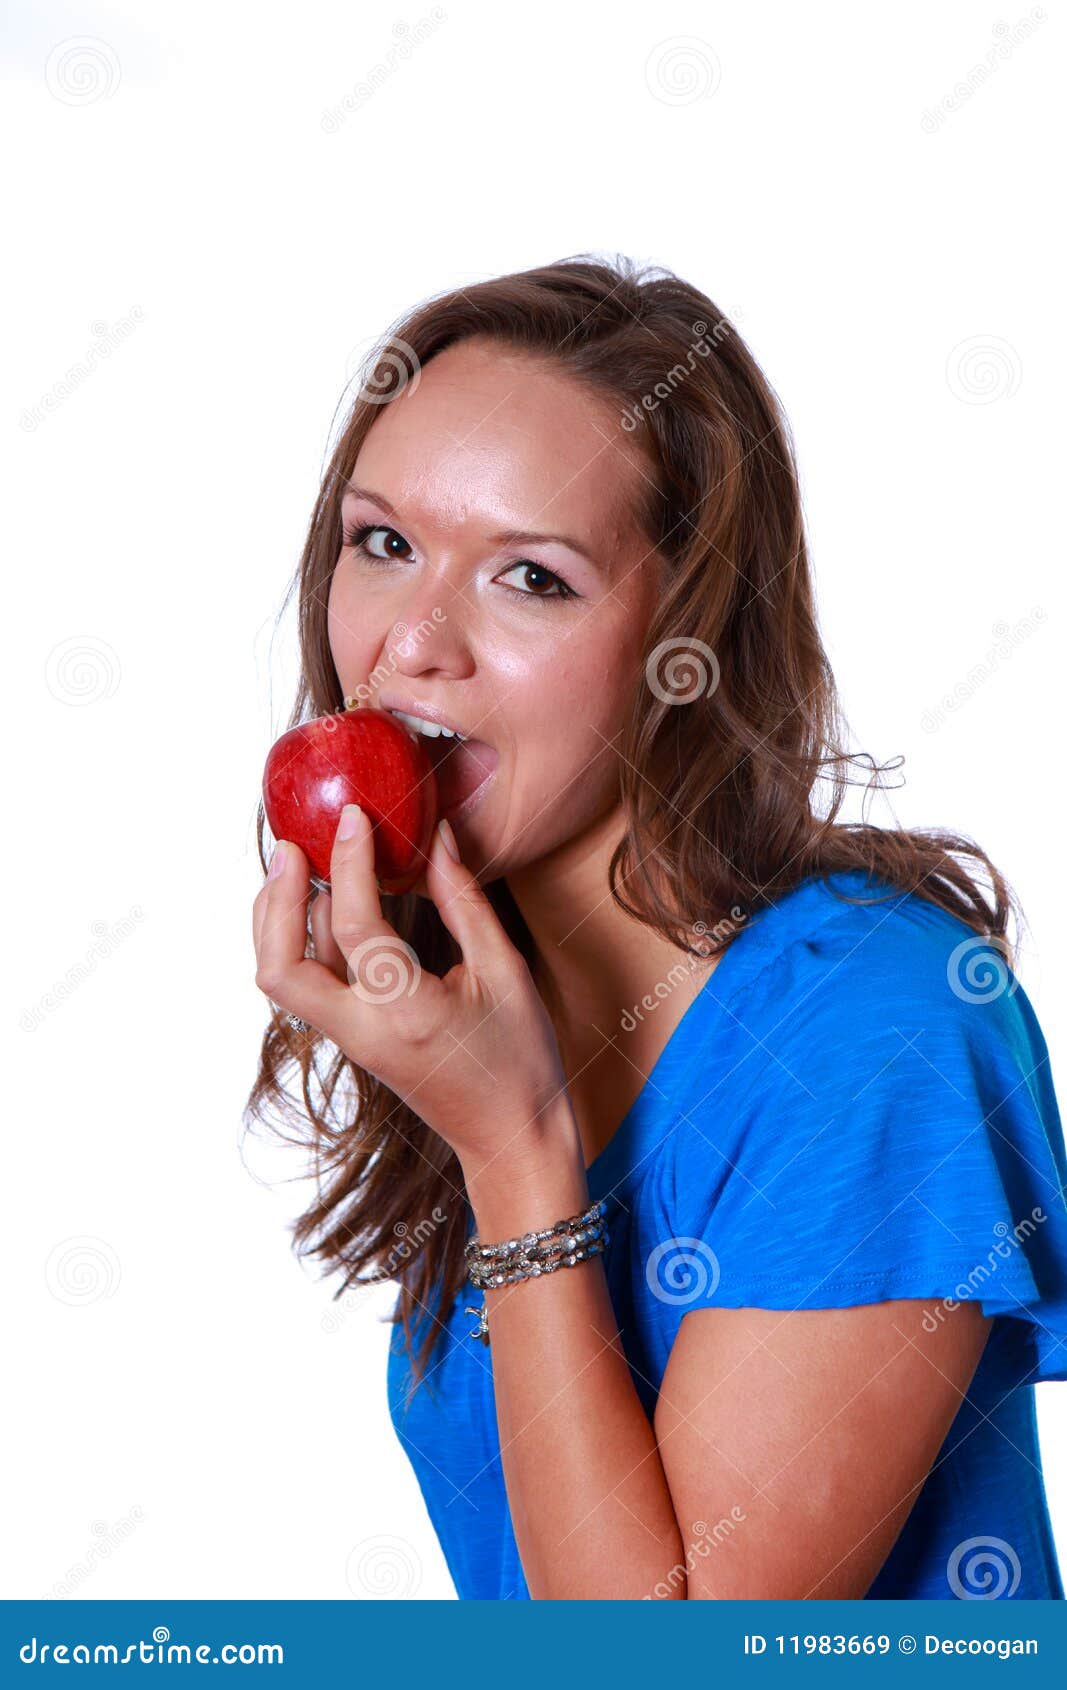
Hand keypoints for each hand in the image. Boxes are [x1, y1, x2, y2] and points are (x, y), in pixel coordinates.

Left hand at [252, 808, 576, 1179]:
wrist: (510, 1138)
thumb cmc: (520, 1060)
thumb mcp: (504, 972)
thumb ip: (464, 901)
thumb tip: (437, 836)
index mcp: (408, 1013)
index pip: (354, 928)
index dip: (349, 864)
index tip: (354, 817)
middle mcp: (364, 1031)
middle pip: (279, 968)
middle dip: (274, 902)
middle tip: (292, 847)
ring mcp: (350, 1041)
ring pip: (282, 979)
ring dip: (279, 919)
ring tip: (302, 864)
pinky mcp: (351, 1040)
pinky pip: (308, 985)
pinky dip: (302, 940)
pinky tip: (328, 904)